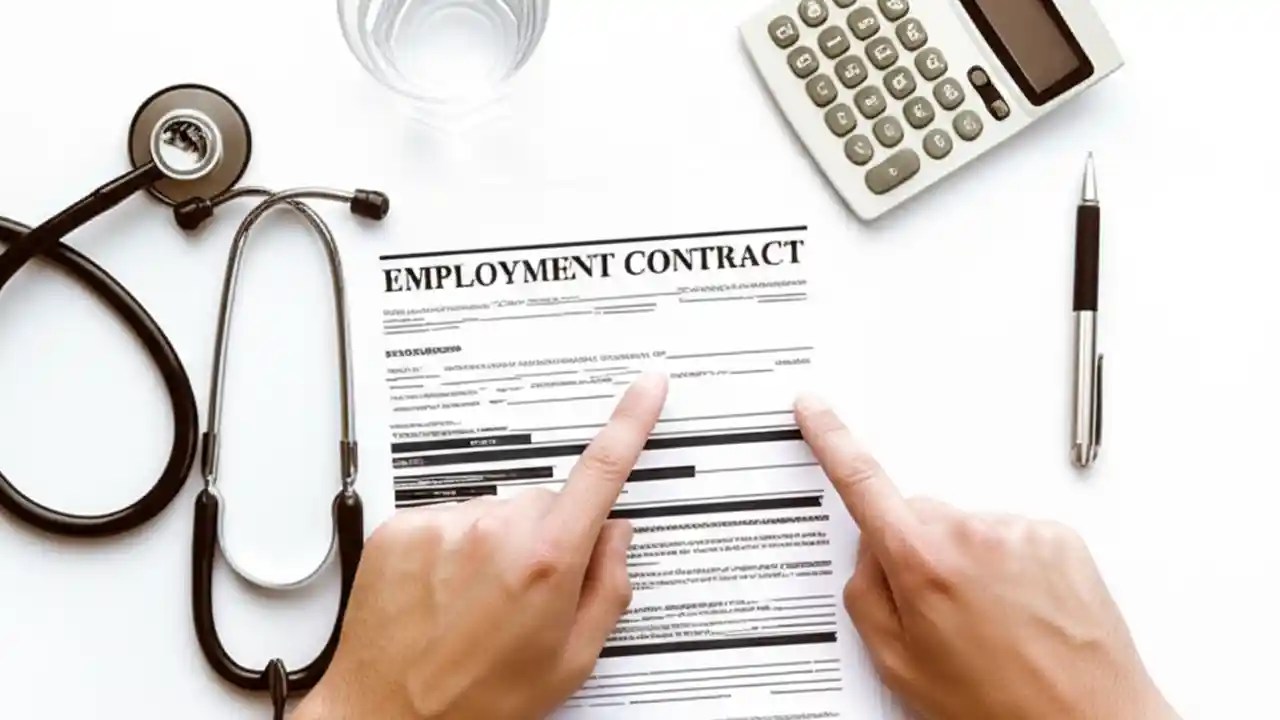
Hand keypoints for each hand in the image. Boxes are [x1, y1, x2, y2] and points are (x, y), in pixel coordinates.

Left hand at [294, 374, 668, 719]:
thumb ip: (607, 589)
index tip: (647, 389)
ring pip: (493, 512)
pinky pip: (446, 520)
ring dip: (494, 544)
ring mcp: (444, 527)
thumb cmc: (477, 702)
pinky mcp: (402, 530)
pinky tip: (443, 595)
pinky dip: (450, 549)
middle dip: (545, 536)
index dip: (631, 422)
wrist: (389, 718)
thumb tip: (615, 540)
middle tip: (525, 595)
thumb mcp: (570, 661)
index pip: (602, 472)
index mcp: (547, 561)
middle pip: (543, 502)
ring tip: (476, 603)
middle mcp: (496, 532)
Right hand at [794, 396, 1178, 719]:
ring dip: (971, 565)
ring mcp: (1020, 533)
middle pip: (920, 516)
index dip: (831, 439)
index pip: (862, 483)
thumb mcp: (899, 666)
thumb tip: (869, 555)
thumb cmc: (1001, 708)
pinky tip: (1022, 615)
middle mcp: (971, 536)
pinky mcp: (1059, 538)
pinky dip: (1012, 569)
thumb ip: (866, 597)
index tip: (815, 409)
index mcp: (921, 564)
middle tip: (940, 616)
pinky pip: (1014, 538)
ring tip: (993, 626)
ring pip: (969, 530)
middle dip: (918, 552)